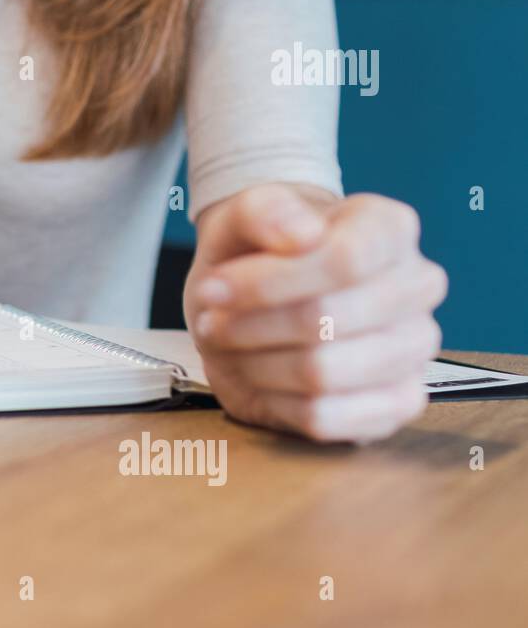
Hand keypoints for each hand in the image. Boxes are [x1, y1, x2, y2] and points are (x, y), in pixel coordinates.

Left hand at [185, 184, 446, 442]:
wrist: (257, 292)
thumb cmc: (258, 250)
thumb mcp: (241, 215)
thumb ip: (264, 210)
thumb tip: (302, 233)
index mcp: (389, 229)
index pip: (345, 261)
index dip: (268, 282)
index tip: (214, 287)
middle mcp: (416, 287)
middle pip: (326, 320)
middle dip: (249, 325)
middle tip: (212, 319)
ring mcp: (414, 348)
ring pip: (322, 373)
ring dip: (255, 363)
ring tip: (232, 344)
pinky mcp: (399, 402)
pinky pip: (328, 418)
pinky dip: (275, 402)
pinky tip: (260, 377)